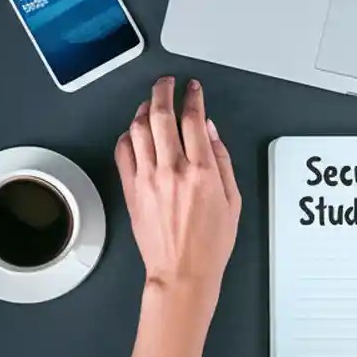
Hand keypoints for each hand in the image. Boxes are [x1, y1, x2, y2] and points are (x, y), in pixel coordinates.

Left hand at [115, 76, 240, 317]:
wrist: (182, 272)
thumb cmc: (210, 243)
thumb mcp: (233, 200)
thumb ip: (222, 160)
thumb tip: (210, 131)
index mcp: (202, 171)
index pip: (194, 119)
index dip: (194, 97)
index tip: (193, 88)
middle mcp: (173, 170)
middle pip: (162, 115)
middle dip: (164, 91)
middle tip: (167, 83)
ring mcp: (148, 179)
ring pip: (139, 129)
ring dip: (144, 110)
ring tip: (150, 104)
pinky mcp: (132, 190)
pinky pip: (123, 152)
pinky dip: (127, 136)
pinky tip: (134, 132)